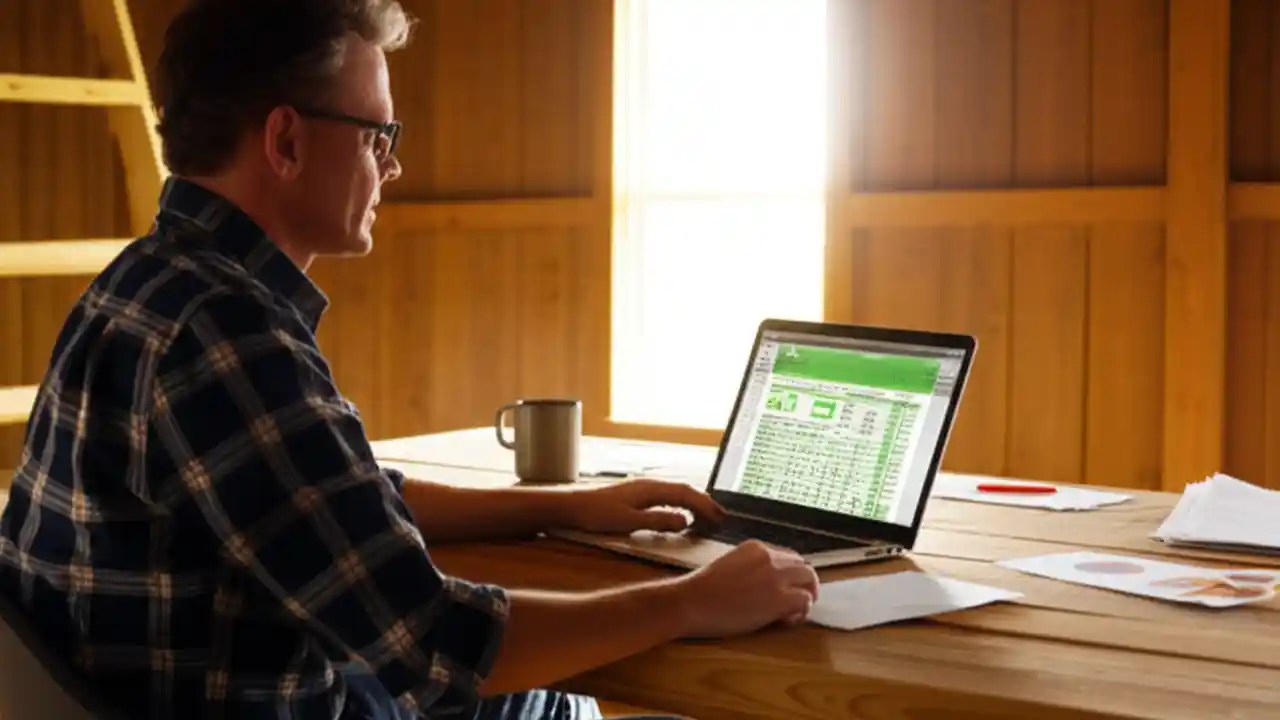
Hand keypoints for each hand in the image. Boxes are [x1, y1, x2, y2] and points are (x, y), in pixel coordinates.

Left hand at [563, 479, 725, 534]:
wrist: (572, 507)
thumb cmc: (597, 514)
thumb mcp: (629, 522)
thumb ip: (658, 521)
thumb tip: (685, 521)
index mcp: (651, 489)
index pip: (686, 494)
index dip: (705, 506)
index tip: (720, 518)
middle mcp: (649, 485)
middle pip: (684, 490)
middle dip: (704, 503)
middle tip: (720, 518)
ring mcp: (642, 488)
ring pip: (676, 492)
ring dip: (693, 503)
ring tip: (706, 516)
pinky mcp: (636, 495)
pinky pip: (666, 497)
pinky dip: (679, 504)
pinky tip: (679, 514)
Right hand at [674, 540, 819, 637]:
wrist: (691, 602)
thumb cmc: (701, 590)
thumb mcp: (729, 566)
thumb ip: (750, 569)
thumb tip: (763, 586)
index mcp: (756, 547)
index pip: (787, 557)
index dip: (788, 575)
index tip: (781, 589)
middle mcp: (770, 556)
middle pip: (802, 566)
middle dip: (802, 584)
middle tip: (795, 603)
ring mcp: (776, 576)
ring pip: (810, 580)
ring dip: (806, 596)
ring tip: (793, 613)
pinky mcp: (779, 598)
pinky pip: (805, 601)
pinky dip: (801, 612)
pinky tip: (786, 620)